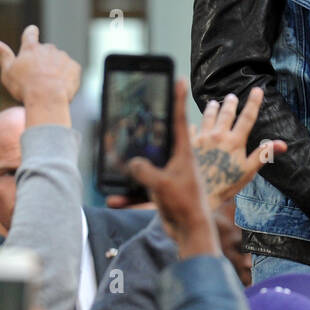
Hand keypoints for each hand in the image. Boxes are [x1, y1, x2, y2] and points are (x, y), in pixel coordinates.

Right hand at [0, 25, 80, 125]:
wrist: (48, 99)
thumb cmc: (25, 86)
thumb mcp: (8, 71)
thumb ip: (2, 55)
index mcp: (31, 48)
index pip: (30, 34)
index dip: (30, 33)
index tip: (32, 31)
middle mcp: (48, 49)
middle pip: (45, 50)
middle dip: (42, 60)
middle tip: (36, 77)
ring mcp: (63, 57)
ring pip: (58, 61)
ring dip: (54, 69)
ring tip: (48, 86)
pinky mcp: (75, 67)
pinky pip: (70, 70)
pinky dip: (66, 77)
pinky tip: (60, 87)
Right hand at [127, 80, 217, 258]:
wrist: (189, 229)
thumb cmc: (183, 204)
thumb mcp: (161, 184)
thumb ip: (144, 170)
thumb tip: (131, 164)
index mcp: (185, 153)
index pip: (181, 120)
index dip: (178, 100)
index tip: (180, 80)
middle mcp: (179, 159)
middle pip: (167, 133)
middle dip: (159, 120)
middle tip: (151, 103)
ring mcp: (172, 171)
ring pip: (156, 154)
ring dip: (144, 149)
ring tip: (130, 140)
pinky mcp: (164, 184)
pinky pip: (147, 175)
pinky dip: (135, 176)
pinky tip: (120, 181)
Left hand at [193, 87, 285, 207]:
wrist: (199, 195)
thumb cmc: (226, 185)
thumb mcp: (248, 171)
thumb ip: (263, 154)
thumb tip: (282, 144)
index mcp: (234, 141)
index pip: (247, 117)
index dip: (254, 102)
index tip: (257, 90)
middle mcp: (218, 136)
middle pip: (226, 113)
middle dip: (230, 103)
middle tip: (232, 96)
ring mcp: (202, 138)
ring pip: (208, 117)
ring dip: (212, 109)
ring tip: (213, 103)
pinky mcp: (189, 144)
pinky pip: (191, 129)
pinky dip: (194, 125)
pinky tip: (194, 124)